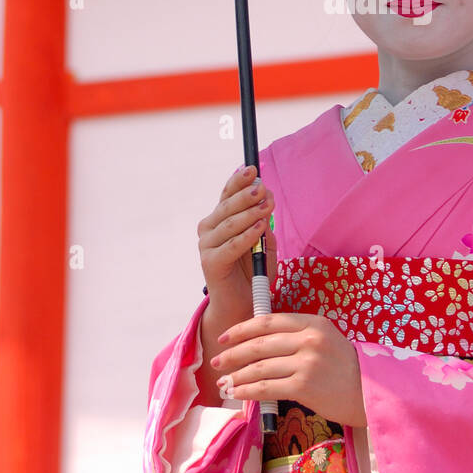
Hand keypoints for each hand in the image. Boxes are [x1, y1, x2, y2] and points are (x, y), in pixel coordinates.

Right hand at [198, 165, 276, 311]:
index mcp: (219, 219)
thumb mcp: (264, 241)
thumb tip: (266, 195)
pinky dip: (247, 236)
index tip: (253, 169)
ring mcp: (206, 246)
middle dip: (247, 195)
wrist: (243, 303)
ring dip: (249, 213)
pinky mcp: (210, 263)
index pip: (227, 194)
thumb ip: (263, 220)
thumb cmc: (254, 270)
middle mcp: (209, 229)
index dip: (238, 180)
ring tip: (267, 206)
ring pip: (230, 224)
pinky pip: (231, 246)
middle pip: (227, 206)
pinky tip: (260, 228)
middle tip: (263, 188)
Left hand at [210, 312, 367, 426]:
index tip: (225, 337)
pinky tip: (238, 393)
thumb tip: (259, 343)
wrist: (369, 393)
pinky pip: (267, 387)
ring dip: (236, 375)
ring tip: (224, 383)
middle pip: (260, 344)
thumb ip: (297, 336)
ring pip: (260, 367)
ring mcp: (307, 362)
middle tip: (217, 362)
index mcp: (313, 323)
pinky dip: (248, 391)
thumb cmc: (345, 369)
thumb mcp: (326, 340)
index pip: (268, 321)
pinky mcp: (304, 386)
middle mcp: (309, 339)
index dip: (242, 329)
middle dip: (233, 353)